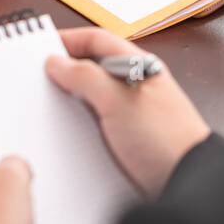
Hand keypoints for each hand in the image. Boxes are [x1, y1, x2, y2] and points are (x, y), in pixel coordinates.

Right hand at [45, 28, 209, 197]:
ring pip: (91, 98)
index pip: (97, 40)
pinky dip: (77, 126)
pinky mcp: (126, 139)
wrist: (186, 183)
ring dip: (70, 101)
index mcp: (136, 65)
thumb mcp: (118, 99)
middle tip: (37, 79)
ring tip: (47, 108)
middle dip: (64, 72)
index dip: (68, 40)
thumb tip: (57, 63)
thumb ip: (85, 76)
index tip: (40, 48)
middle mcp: (133, 86)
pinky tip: (65, 135)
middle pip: (92, 67)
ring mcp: (129, 113)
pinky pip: (95, 124)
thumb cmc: (165, 137)